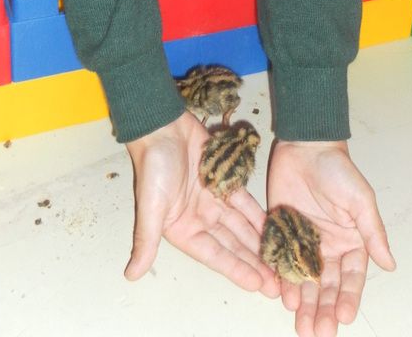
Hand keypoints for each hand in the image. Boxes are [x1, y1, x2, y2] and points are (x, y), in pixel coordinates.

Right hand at [124, 111, 278, 296]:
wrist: (162, 126)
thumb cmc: (153, 167)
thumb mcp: (150, 207)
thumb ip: (146, 241)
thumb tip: (131, 276)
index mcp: (182, 229)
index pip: (215, 255)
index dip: (237, 270)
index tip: (259, 286)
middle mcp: (199, 218)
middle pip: (232, 244)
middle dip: (254, 263)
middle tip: (278, 282)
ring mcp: (212, 199)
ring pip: (241, 225)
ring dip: (259, 241)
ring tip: (280, 258)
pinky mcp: (224, 180)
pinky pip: (244, 201)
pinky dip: (258, 214)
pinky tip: (274, 226)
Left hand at [267, 140, 394, 336]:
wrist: (305, 146)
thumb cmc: (338, 170)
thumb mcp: (361, 200)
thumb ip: (372, 233)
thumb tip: (390, 265)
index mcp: (350, 242)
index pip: (351, 277)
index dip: (348, 297)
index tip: (344, 316)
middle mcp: (327, 247)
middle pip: (326, 286)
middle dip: (323, 309)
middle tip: (318, 332)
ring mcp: (303, 242)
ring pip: (304, 280)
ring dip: (303, 303)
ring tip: (301, 325)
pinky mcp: (281, 232)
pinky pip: (281, 262)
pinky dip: (282, 280)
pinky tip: (281, 296)